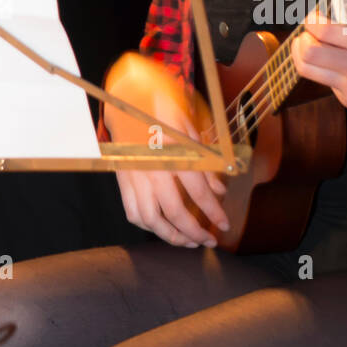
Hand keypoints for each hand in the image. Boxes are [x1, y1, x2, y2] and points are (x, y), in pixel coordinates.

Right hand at [104, 53, 228, 246]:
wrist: (129, 105)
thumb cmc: (163, 115)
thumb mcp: (192, 133)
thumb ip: (206, 164)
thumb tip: (219, 192)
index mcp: (174, 154)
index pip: (198, 192)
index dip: (213, 212)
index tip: (223, 225)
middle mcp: (153, 168)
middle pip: (175, 212)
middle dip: (194, 232)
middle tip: (208, 240)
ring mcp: (135, 176)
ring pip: (151, 219)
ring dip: (171, 236)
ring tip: (188, 241)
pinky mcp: (123, 181)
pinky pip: (133, 213)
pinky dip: (148, 226)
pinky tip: (163, 228)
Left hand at [290, 12, 346, 143]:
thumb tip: (334, 18)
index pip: (326, 30)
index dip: (312, 21)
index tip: (313, 17)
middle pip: (309, 51)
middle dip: (301, 39)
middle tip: (307, 34)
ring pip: (308, 70)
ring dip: (301, 55)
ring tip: (307, 47)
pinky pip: (327, 82)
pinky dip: (326, 72)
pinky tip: (337, 67)